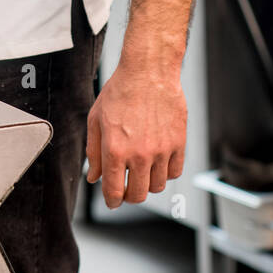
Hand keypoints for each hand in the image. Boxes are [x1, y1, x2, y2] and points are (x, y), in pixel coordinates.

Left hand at [86, 61, 186, 207]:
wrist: (148, 72)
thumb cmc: (120, 91)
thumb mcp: (96, 119)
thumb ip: (94, 152)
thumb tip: (94, 177)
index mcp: (116, 149)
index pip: (114, 191)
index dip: (112, 201)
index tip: (112, 201)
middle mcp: (140, 154)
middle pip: (138, 195)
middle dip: (129, 195)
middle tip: (126, 187)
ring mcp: (161, 150)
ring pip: (157, 186)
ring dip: (147, 183)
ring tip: (141, 169)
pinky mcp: (178, 143)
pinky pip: (174, 172)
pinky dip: (166, 172)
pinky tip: (157, 161)